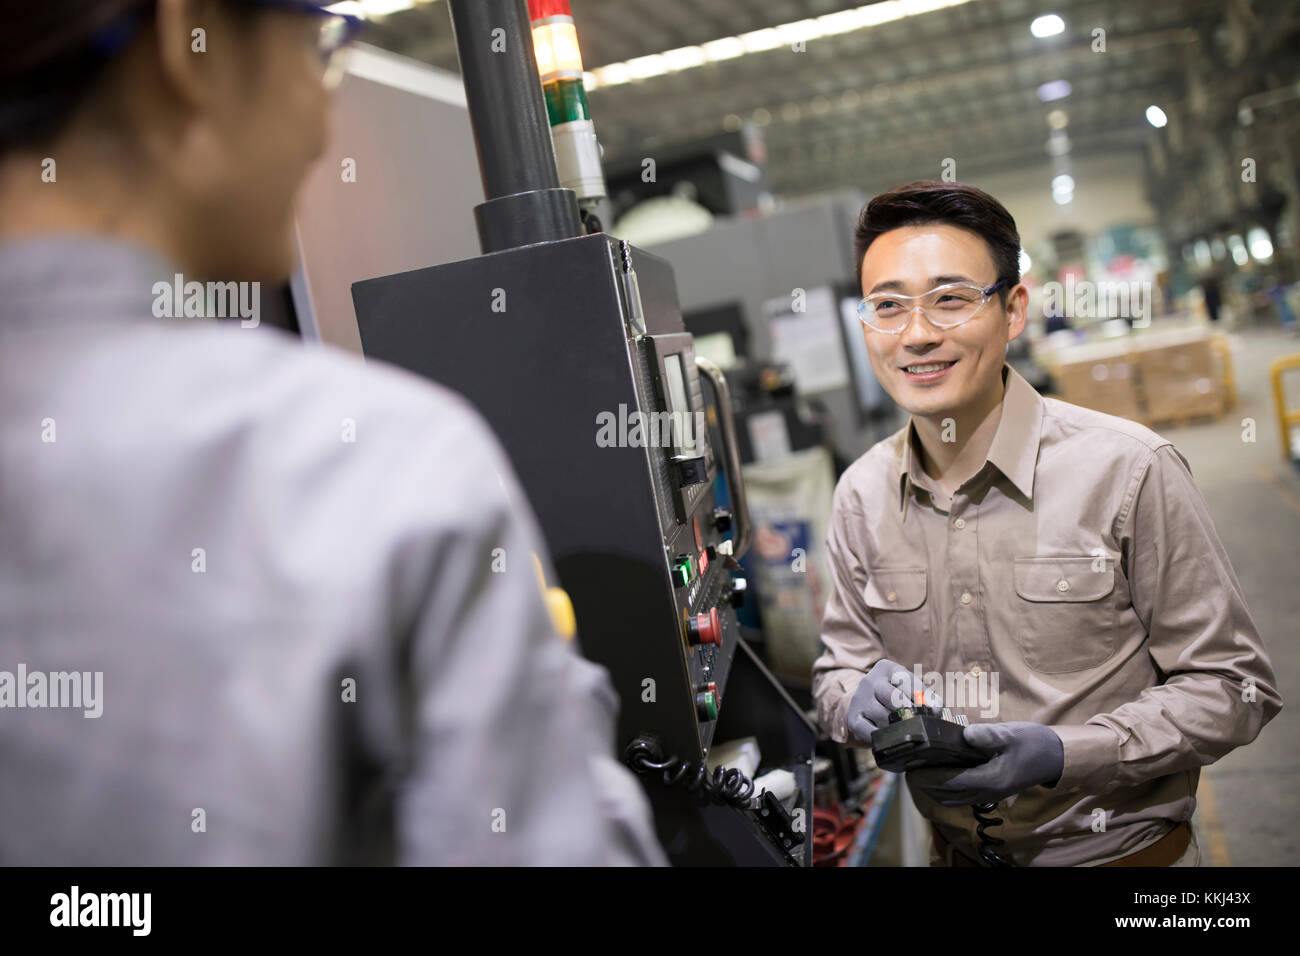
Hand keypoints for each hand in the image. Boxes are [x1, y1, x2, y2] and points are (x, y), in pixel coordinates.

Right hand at [846, 659, 937, 744]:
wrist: (867, 701)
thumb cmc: (895, 695)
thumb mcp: (909, 688)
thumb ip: (925, 696)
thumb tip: (936, 709)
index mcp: (886, 668)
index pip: (905, 679)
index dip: (921, 695)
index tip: (935, 709)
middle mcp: (870, 681)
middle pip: (891, 696)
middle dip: (908, 711)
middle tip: (919, 722)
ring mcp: (859, 699)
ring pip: (881, 715)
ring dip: (896, 726)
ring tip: (908, 731)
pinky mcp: (852, 717)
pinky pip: (867, 730)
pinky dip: (881, 736)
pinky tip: (890, 738)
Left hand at [908, 721, 1063, 805]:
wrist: (1054, 758)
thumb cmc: (1032, 744)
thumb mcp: (1011, 734)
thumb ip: (988, 736)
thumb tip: (965, 734)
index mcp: (989, 780)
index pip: (949, 783)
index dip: (926, 777)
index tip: (908, 768)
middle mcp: (985, 792)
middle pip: (945, 795)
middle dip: (924, 784)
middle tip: (908, 767)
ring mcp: (988, 795)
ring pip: (952, 799)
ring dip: (933, 789)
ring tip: (919, 769)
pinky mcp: (990, 792)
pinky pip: (960, 796)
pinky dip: (945, 789)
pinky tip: (939, 771)